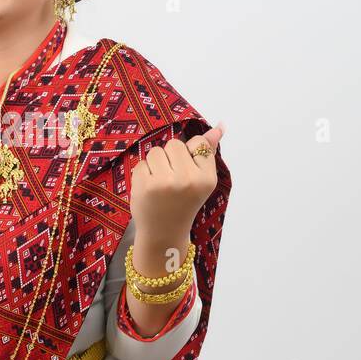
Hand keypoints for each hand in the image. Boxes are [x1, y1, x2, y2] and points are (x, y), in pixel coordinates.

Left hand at [129, 121, 223, 240]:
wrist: (164, 233)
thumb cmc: (184, 203)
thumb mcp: (201, 180)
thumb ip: (207, 152)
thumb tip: (219, 126)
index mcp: (207, 178)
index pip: (198, 143)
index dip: (189, 156)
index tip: (188, 175)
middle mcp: (188, 179)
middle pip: (174, 144)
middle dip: (170, 158)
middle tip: (173, 181)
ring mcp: (165, 182)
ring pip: (155, 151)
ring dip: (155, 165)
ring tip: (161, 185)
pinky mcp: (145, 185)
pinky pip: (141, 163)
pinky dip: (143, 174)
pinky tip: (149, 190)